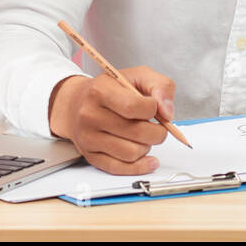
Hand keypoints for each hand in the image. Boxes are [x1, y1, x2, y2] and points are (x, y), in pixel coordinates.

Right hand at [48, 65, 175, 174]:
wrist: (76, 103)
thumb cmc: (110, 89)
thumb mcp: (137, 76)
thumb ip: (160, 86)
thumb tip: (168, 112)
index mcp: (100, 91)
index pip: (135, 107)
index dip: (154, 109)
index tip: (154, 107)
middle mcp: (91, 115)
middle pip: (137, 133)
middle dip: (157, 131)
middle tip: (156, 125)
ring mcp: (89, 138)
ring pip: (132, 153)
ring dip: (147, 146)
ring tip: (143, 136)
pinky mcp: (90, 156)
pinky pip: (120, 168)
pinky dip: (140, 166)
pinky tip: (148, 158)